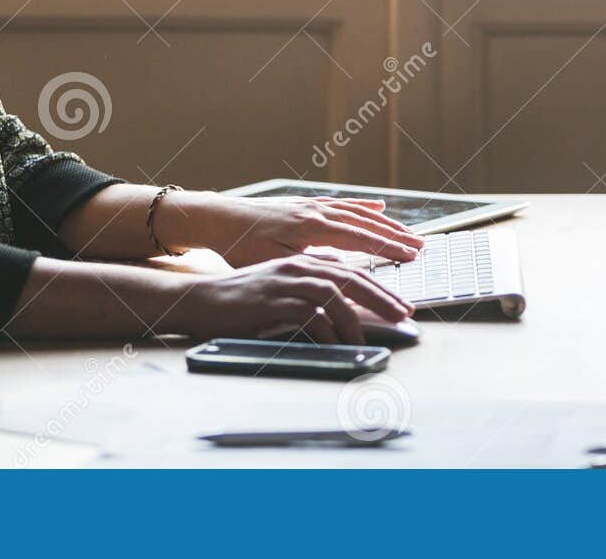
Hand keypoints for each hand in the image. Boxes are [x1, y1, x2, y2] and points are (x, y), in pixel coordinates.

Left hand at [168, 192, 423, 267]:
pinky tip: (377, 207)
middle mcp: (316, 213)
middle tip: (422, 246)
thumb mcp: (275, 264)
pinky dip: (363, 206)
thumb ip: (311, 266)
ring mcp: (312, 206)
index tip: (411, 255)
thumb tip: (344, 272)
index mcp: (311, 229)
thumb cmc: (242, 247)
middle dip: (395, 236)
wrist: (220, 218)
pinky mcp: (306, 205)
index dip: (387, 249)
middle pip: (364, 225)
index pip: (359, 240)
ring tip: (409, 231)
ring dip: (385, 223)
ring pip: (357, 213)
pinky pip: (342, 204)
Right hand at [171, 254, 413, 342]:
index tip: (401, 305)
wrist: (201, 300)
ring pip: (334, 294)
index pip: (351, 271)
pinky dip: (328, 330)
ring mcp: (285, 282)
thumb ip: (309, 291)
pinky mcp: (272, 301)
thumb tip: (342, 308)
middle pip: (351, 278)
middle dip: (382, 298)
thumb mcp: (281, 291)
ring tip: (370, 338)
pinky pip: (310, 315)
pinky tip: (337, 343)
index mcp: (303, 262)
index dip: (380, 287)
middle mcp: (298, 266)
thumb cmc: (242, 301)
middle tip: (404, 316)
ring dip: (357, 318)